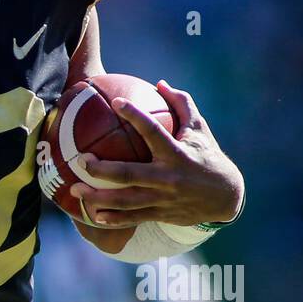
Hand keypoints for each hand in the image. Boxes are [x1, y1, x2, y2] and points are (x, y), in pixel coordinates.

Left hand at [69, 80, 243, 229]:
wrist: (227, 197)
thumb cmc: (208, 157)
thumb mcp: (200, 130)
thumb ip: (181, 105)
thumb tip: (160, 83)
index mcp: (177, 153)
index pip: (153, 131)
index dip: (135, 115)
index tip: (116, 101)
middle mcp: (169, 177)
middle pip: (130, 174)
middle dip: (102, 169)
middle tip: (80, 159)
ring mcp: (164, 199)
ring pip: (126, 200)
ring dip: (98, 197)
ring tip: (74, 190)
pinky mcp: (162, 214)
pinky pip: (133, 217)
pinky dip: (113, 218)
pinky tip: (93, 216)